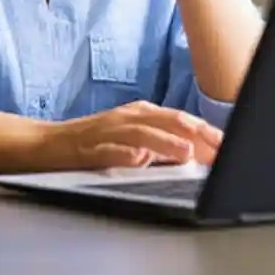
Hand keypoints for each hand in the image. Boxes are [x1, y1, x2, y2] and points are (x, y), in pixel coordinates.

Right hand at [44, 100, 223, 169]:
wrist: (45, 144)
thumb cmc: (94, 144)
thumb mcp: (133, 141)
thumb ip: (163, 146)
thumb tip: (200, 155)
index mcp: (141, 114)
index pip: (180, 120)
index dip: (206, 132)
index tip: (229, 145)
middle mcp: (127, 118)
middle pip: (165, 120)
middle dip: (194, 133)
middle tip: (218, 146)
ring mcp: (106, 131)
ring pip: (140, 134)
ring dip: (164, 143)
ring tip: (185, 153)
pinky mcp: (86, 147)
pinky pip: (106, 151)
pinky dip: (123, 154)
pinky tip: (137, 160)